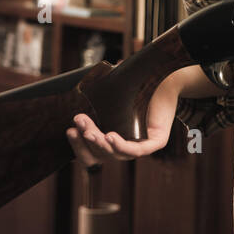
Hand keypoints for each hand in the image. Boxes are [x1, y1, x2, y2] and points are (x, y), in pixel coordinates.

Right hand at [65, 75, 180, 165]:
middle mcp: (125, 146)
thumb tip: (77, 86)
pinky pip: (136, 150)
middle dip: (86, 140)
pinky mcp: (156, 142)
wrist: (164, 79)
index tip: (69, 130)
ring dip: (99, 143)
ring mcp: (141, 146)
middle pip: (100, 154)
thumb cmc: (135, 88)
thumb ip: (93, 96)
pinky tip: (110, 136)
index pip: (91, 154)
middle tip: (79, 122)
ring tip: (90, 131)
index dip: (78, 146)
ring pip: (115, 154)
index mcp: (112, 140)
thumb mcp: (110, 96)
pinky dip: (120, 145)